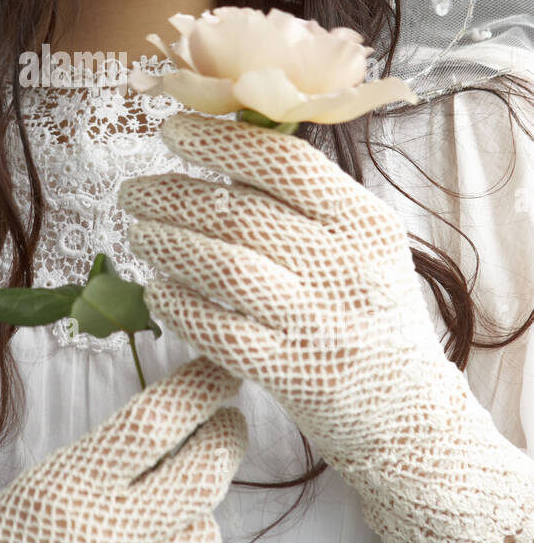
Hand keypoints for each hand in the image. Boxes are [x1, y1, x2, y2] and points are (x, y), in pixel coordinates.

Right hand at [0, 355, 246, 542]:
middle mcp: (101, 539)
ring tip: (165, 509)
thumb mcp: (34, 488)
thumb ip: (103, 463)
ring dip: (199, 511)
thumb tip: (175, 428)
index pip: (153, 423)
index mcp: (64, 486)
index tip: (224, 370)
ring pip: (206, 532)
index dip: (201, 388)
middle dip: (227, 440)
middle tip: (227, 424)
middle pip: (202, 473)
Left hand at [118, 110, 533, 542]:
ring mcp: (321, 325)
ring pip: (225, 270)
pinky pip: (220, 332)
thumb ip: (307, 200)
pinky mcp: (295, 377)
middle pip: (242, 216)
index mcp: (367, 222)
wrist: (407, 412)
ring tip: (140, 235)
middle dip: (173, 196)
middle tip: (134, 193)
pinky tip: (157, 292)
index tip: (172, 130)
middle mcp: (348, 269)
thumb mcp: (363, 244)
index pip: (285, 162)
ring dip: (169, 245)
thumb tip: (222, 145)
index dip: (220, 141)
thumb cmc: (369, 311)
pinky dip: (180, 307)